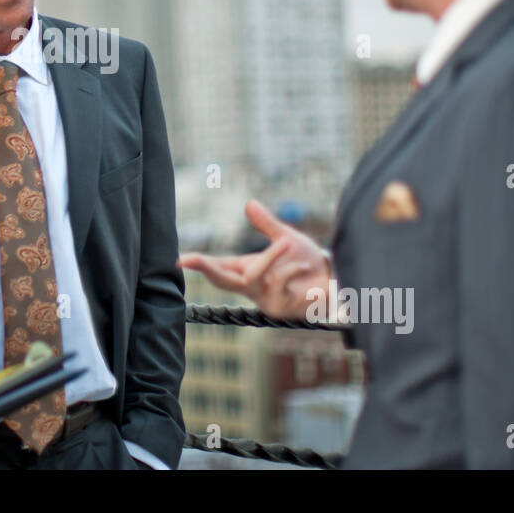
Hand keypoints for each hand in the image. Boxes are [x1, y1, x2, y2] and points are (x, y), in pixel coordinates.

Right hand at [178, 199, 332, 320]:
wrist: (334, 279)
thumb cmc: (307, 261)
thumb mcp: (286, 238)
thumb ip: (266, 224)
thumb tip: (249, 203)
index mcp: (246, 270)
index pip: (217, 267)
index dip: (197, 263)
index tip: (179, 259)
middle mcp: (251, 287)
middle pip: (220, 280)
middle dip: (203, 267)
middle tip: (183, 259)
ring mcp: (264, 300)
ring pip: (254, 275)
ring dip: (271, 257)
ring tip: (289, 244)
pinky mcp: (279, 309)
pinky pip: (277, 282)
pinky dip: (290, 269)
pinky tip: (305, 265)